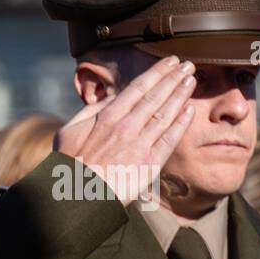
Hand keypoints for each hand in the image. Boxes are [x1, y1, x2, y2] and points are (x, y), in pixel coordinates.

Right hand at [54, 54, 195, 206]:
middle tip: (188, 65)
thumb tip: (111, 99)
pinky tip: (189, 111)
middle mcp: (127, 127)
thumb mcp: (68, 131)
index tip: (170, 62)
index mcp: (107, 117)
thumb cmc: (68, 164)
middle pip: (156, 96)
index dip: (157, 72)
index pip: (138, 87)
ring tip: (192, 81)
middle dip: (174, 78)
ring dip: (181, 95)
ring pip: (166, 114)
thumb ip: (90, 112)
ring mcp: (140, 145)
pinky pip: (170, 139)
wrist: (76, 196)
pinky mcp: (149, 164)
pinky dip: (181, 124)